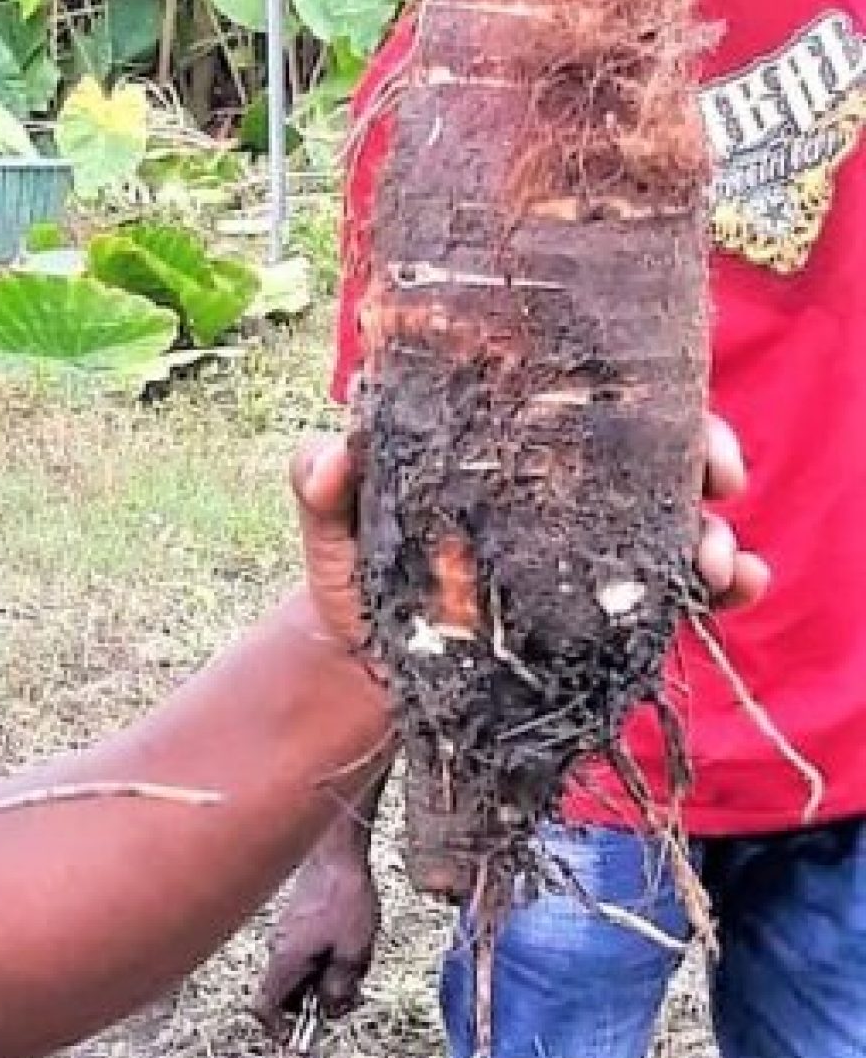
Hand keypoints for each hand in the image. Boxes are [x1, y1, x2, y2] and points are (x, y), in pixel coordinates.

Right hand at [249, 843, 380, 1038]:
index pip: (264, 1008)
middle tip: (351, 995)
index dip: (278, 1031)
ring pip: (301, 976)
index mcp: (286, 961)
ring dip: (327, 981)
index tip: (300, 1040)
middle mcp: (279, 951)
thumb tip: (329, 1009)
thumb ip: (340, 986)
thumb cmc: (345, 897)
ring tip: (357, 961)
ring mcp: (286, 937)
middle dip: (317, 1005)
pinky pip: (307, 956)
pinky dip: (326, 961)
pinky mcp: (297, 925)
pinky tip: (352, 944)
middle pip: (287, 996)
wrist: (336, 854)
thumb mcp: (354, 950)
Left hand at [294, 412, 770, 650]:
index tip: (680, 414)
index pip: (591, 399)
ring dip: (714, 534)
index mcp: (509, 445)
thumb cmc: (352, 569)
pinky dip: (719, 587)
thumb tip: (331, 455)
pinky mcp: (603, 612)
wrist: (361, 661)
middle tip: (719, 485)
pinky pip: (674, 593)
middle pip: (657, 454)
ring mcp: (589, 550)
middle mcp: (563, 489)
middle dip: (704, 459)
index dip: (646, 396)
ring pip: (677, 523)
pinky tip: (735, 588)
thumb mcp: (333, 522)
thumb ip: (321, 486)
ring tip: (719, 560)